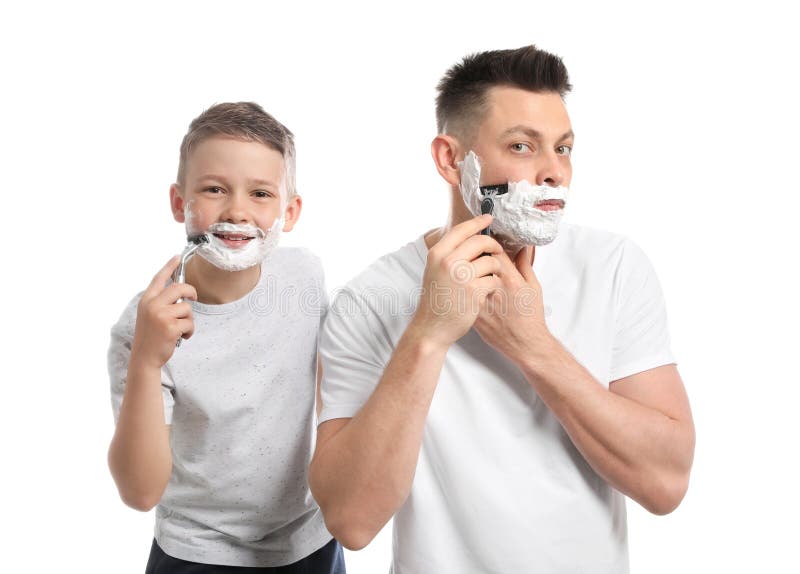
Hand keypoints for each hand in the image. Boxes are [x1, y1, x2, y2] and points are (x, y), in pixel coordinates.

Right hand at [130, 256, 197, 369]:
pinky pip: (190, 323)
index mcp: (146, 300)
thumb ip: (161, 302)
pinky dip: (189, 331)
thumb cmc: (150, 336)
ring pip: (187, 308)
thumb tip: (182, 294)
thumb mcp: (149, 315)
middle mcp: (152, 305)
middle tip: (193, 298)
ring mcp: (161, 315)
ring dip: (189, 320)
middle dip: (191, 292)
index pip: (159, 278)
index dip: (169, 266)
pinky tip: (181, 337)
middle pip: (179, 288)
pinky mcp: (170, 327)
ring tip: (180, 329)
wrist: (144, 358)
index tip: (177, 256)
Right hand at [410, 214, 502, 349]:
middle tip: (497, 251)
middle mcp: (448, 262)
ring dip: (495, 269)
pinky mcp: (474, 291)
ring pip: (491, 261)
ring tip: (489, 278)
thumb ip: (449, 254)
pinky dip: (493, 285)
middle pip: (481, 241)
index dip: (477, 222)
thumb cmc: (436, 300)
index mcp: (437, 254)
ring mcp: (462, 276)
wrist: (432, 327)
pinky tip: (486, 292)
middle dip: (494, 245)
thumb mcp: (435, 270)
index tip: (488, 218)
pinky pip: (494, 279)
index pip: (462, 230)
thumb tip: (470, 237)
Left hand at [473, 246, 551, 364]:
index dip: (487, 244)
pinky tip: (464, 286)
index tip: (485, 243)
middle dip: (473, 256)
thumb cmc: (531, 316)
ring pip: (467, 279)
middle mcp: (493, 290)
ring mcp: (481, 303)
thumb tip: (522, 247)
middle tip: (471, 252)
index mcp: (510, 280)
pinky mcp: (473, 314)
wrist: (525, 344)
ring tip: (466, 269)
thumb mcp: (534, 287)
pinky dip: (463, 288)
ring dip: (465, 272)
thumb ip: (525, 265)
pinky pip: (464, 295)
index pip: (492, 252)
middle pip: (476, 264)